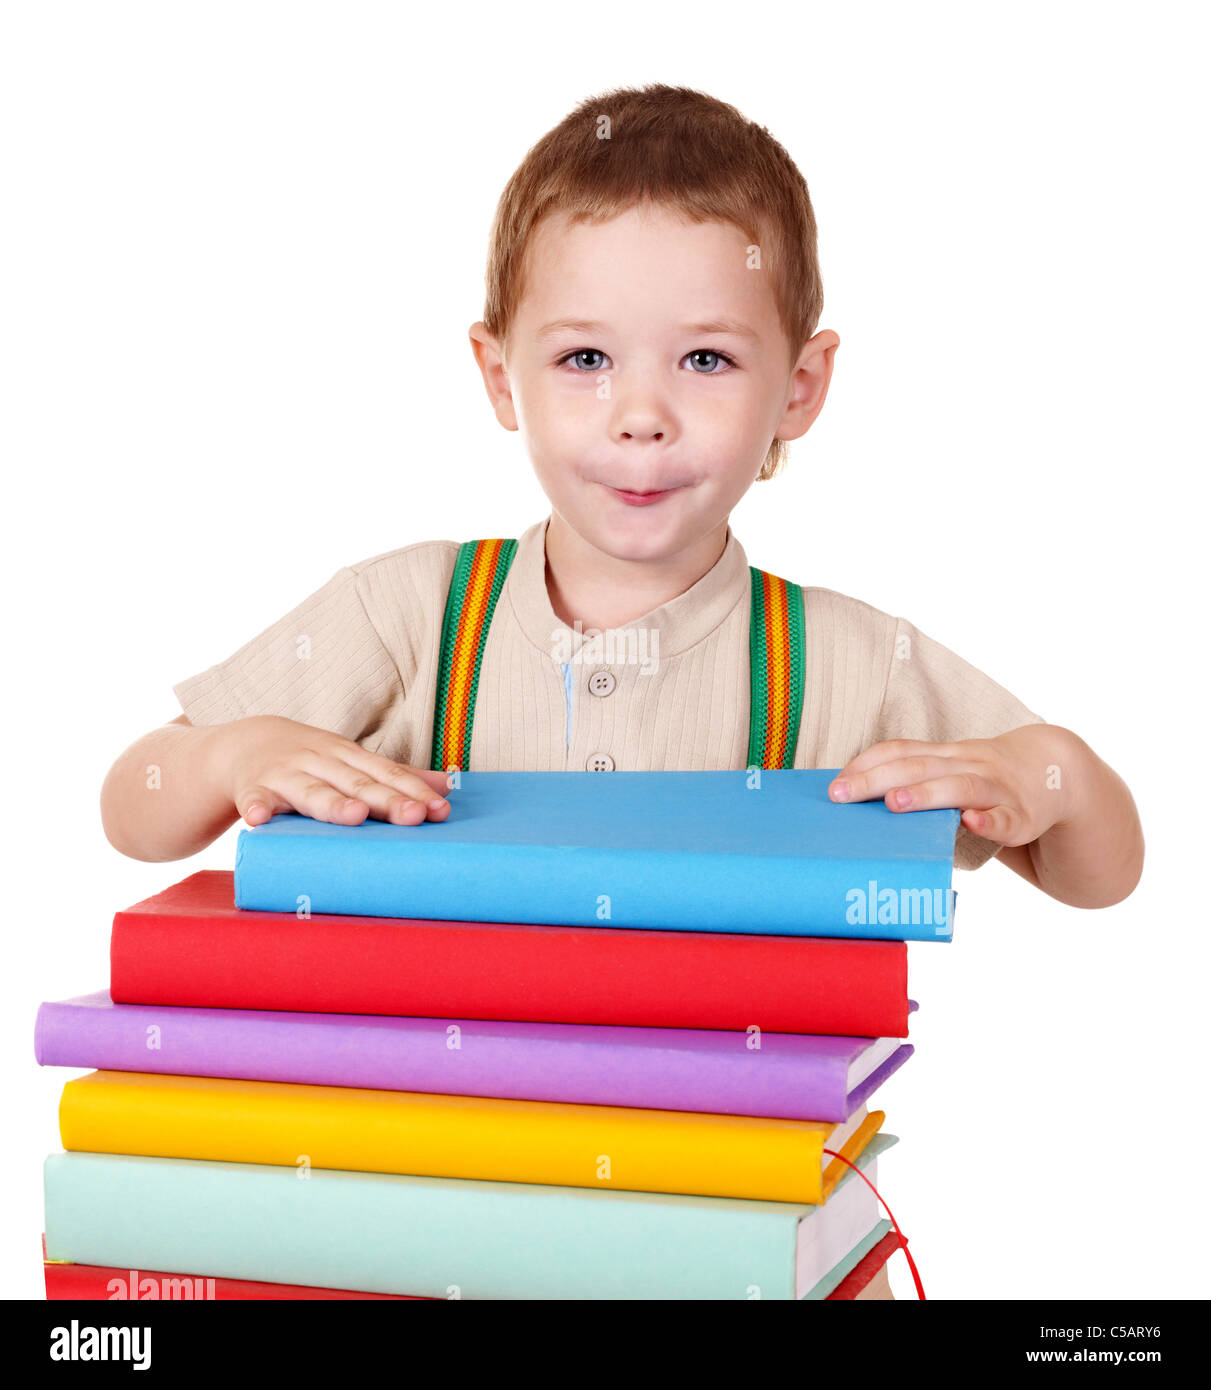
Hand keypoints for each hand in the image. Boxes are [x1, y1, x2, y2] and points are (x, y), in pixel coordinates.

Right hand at [215, 715, 453, 827]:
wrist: (243, 744)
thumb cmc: (312, 761)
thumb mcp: (353, 761)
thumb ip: (397, 776)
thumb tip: (449, 786)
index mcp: (349, 757)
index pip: (387, 774)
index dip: (414, 792)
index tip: (440, 810)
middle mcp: (321, 762)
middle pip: (357, 784)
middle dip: (386, 800)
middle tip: (414, 816)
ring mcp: (286, 775)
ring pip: (311, 792)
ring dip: (332, 804)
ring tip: (355, 816)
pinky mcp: (253, 789)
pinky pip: (254, 800)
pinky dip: (256, 808)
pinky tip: (259, 819)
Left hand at [826, 726, 1070, 848]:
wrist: (1056, 772)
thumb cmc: (986, 777)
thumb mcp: (950, 770)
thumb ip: (915, 781)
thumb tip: (860, 802)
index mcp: (945, 755)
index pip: (900, 751)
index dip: (867, 764)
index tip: (834, 784)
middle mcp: (967, 764)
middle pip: (919, 766)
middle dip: (877, 780)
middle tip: (842, 795)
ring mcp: (996, 788)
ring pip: (960, 786)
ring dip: (926, 794)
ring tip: (895, 803)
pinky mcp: (1022, 816)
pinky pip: (1006, 818)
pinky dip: (990, 821)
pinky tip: (971, 823)